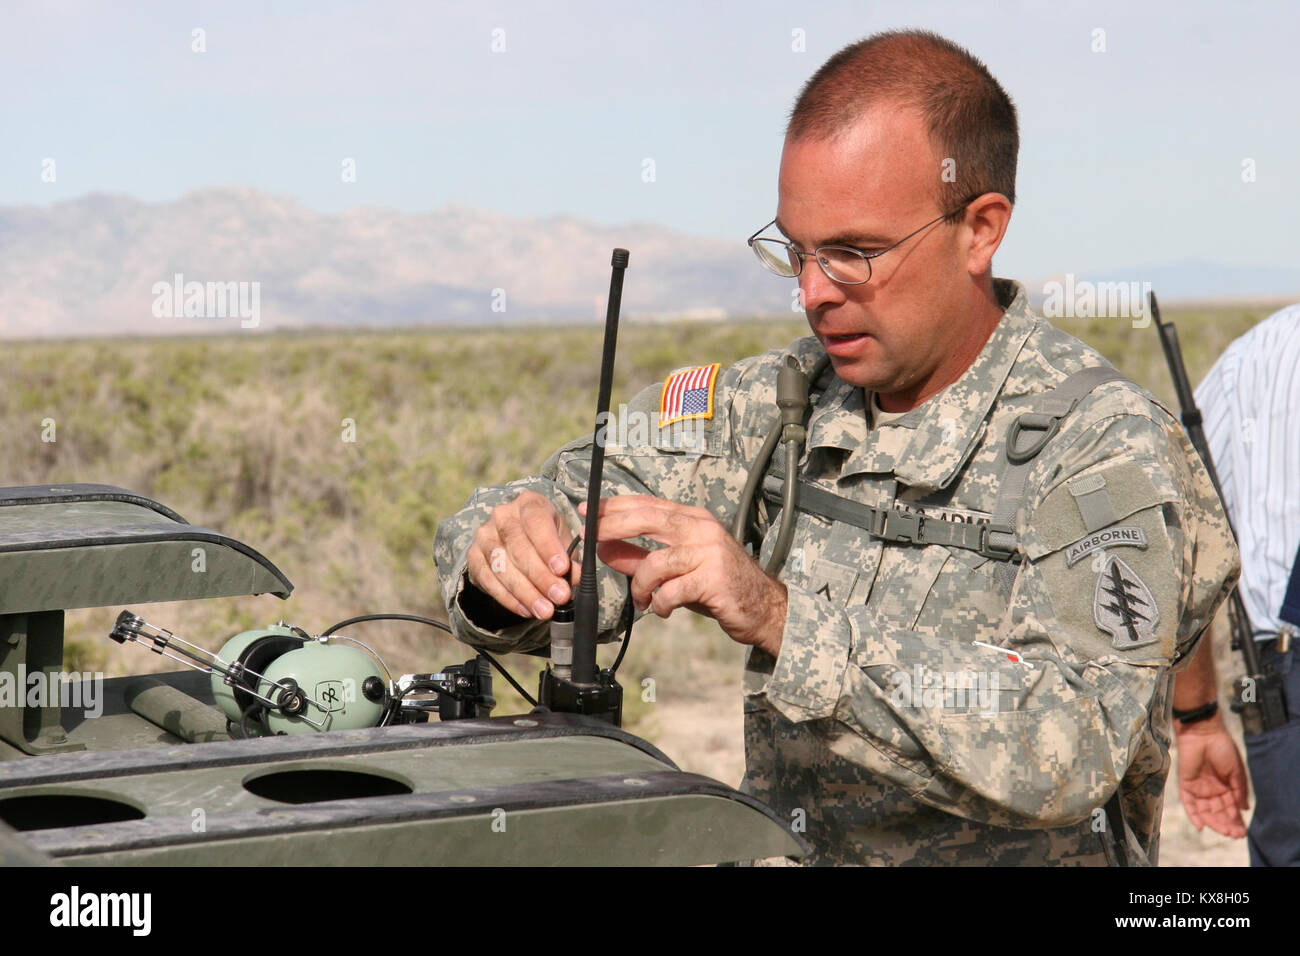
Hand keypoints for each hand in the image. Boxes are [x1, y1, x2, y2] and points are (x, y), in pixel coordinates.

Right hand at [467, 490, 577, 619]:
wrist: (515, 539)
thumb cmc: (545, 538)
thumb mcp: (562, 541)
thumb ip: (570, 558)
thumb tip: (575, 577)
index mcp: (529, 504)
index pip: (536, 521)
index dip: (549, 546)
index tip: (562, 569)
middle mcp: (503, 515)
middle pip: (519, 546)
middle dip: (541, 576)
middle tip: (559, 596)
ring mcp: (484, 535)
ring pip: (502, 566)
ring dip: (526, 592)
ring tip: (545, 609)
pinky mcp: (474, 557)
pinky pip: (489, 580)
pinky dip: (509, 598)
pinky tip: (526, 609)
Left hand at [579, 495, 787, 654]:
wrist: (763, 607)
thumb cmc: (717, 585)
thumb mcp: (676, 568)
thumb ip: (640, 557)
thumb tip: (604, 549)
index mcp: (693, 519)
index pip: (647, 504)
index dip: (614, 505)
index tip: (588, 509)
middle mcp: (701, 529)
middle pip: (648, 519)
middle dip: (613, 525)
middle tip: (589, 536)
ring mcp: (709, 552)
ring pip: (656, 562)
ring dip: (639, 585)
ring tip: (642, 599)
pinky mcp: (713, 578)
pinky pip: (671, 591)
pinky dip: (660, 603)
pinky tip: (663, 609)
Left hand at [1175, 715, 1249, 838]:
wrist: (1204, 732)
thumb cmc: (1223, 748)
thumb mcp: (1236, 771)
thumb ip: (1239, 790)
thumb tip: (1244, 810)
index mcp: (1225, 786)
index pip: (1230, 808)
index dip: (1236, 820)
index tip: (1242, 832)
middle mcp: (1211, 789)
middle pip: (1218, 812)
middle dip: (1226, 824)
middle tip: (1233, 835)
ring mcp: (1198, 788)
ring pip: (1205, 811)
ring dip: (1214, 822)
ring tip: (1224, 832)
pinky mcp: (1185, 784)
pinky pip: (1188, 803)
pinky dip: (1193, 815)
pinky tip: (1201, 826)